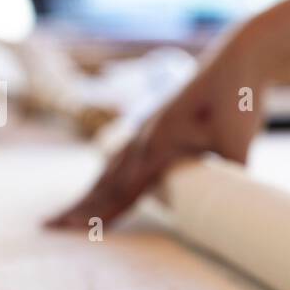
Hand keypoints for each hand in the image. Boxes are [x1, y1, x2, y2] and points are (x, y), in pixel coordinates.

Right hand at [46, 21, 271, 228]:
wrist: (240, 60)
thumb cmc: (238, 101)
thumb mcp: (237, 147)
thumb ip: (228, 182)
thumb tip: (232, 213)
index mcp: (159, 145)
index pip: (122, 190)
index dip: (98, 213)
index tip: (69, 229)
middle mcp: (146, 137)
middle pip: (106, 182)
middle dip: (79, 207)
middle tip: (49, 227)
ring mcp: (149, 129)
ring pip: (112, 168)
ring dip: (91, 193)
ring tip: (69, 214)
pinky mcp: (158, 124)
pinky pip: (125, 156)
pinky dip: (111, 175)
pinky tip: (105, 182)